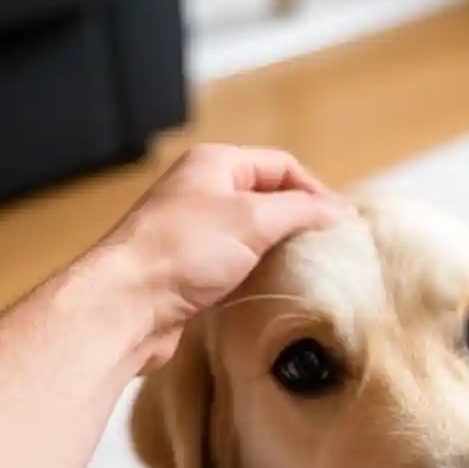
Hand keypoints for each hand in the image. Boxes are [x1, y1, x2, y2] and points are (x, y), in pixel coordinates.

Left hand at [100, 144, 350, 356]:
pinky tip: (273, 290)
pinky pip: (235, 266)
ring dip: (279, 251)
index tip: (341, 224)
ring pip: (252, 236)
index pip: (281, 166)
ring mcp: (193, 233)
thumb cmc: (184, 250)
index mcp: (215, 164)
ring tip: (308, 271)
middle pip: (267, 199)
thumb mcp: (254, 218)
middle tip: (329, 249)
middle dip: (299, 222)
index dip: (315, 190)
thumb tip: (340, 212)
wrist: (127, 303)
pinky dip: (257, 274)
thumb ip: (301, 210)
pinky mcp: (188, 271)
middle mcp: (202, 192)